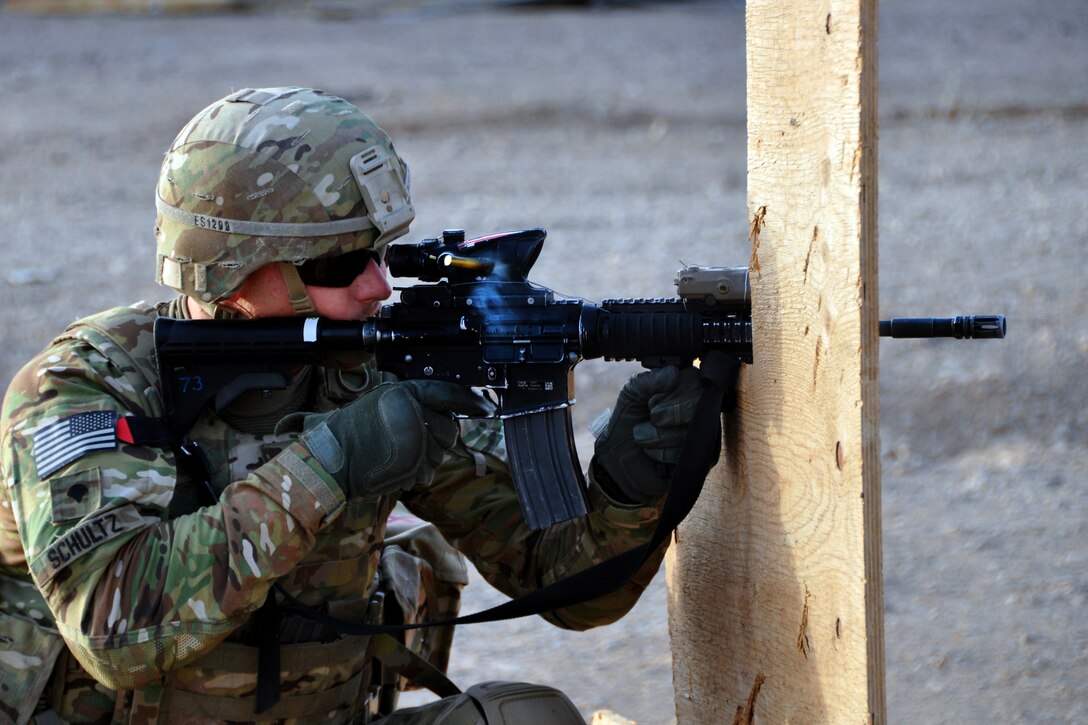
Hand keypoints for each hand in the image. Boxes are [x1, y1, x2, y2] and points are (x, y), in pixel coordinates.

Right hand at [300, 380, 493, 496]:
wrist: (330, 460)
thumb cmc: (354, 432)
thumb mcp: (383, 404)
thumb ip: (414, 403)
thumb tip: (449, 409)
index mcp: (404, 394)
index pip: (447, 393)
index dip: (470, 400)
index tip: (485, 406)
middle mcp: (412, 414)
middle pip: (450, 428)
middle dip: (440, 438)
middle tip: (417, 440)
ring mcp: (414, 441)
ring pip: (441, 452)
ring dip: (426, 458)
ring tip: (400, 453)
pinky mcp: (412, 466)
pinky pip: (428, 471)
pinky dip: (417, 473)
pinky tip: (398, 466)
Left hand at [592, 365, 709, 504]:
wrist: (618, 456)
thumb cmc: (629, 420)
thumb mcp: (631, 394)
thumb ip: (649, 380)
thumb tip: (674, 374)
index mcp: (687, 385)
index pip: (693, 381)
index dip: (669, 394)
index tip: (650, 402)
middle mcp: (702, 406)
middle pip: (697, 403)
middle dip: (663, 415)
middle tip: (649, 419)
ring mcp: (705, 432)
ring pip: (691, 430)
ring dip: (656, 436)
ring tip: (643, 437)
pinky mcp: (703, 458)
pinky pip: (688, 452)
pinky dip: (662, 454)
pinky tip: (653, 453)